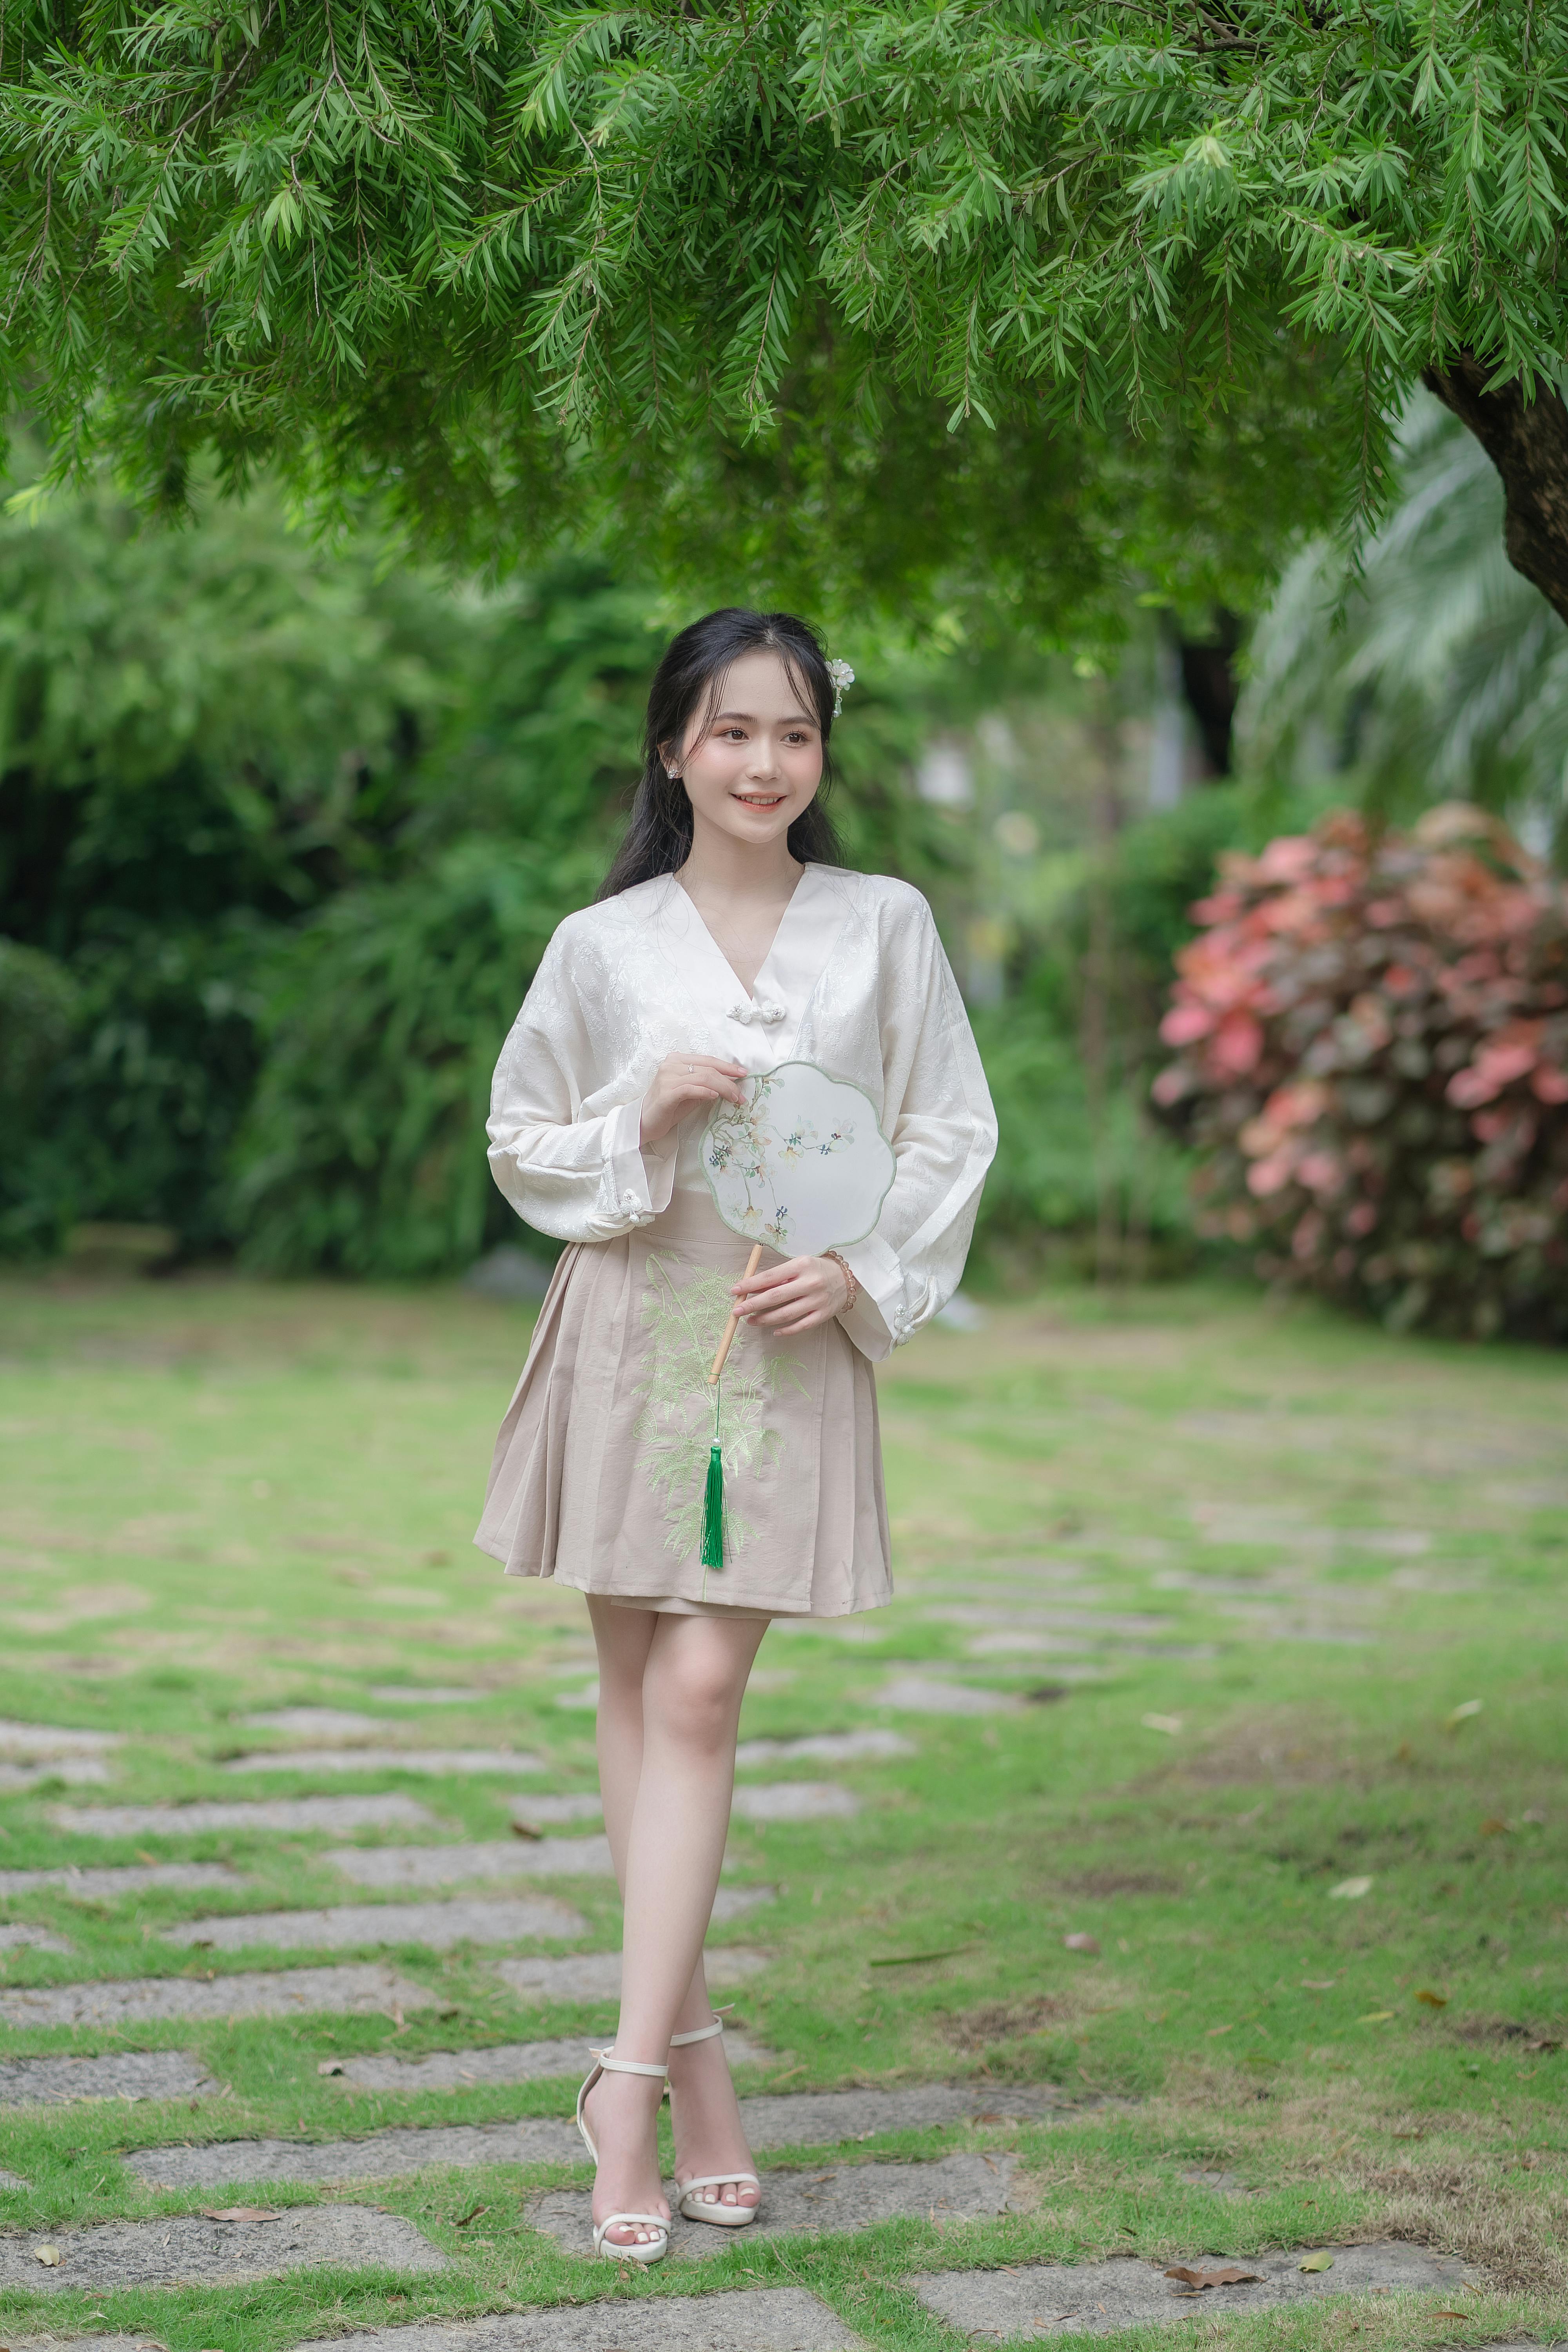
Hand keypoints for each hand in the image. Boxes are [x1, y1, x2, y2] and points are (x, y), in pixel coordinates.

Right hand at [640, 1054, 747, 1147]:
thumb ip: (706, 1085)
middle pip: (708, 1068)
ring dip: (723, 1088)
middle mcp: (671, 1064)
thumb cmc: (668, 1108)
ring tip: (734, 1099)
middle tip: (741, 1095)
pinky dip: (706, 1092)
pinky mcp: (666, 1093)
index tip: (743, 1074)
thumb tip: (729, 1083)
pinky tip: (716, 1097)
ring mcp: (667, 1077)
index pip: (707, 1060)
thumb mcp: (690, 1094)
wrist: (644, 1123)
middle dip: (729, 1081)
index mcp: (676, 1060)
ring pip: (703, 1077)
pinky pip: (691, 1089)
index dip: (727, 1066)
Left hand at [732, 1253, 850, 1335]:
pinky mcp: (823, 1315)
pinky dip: (786, 1330)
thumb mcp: (798, 1265)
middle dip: (753, 1305)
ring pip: (786, 1314)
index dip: (750, 1284)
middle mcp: (810, 1283)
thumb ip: (778, 1276)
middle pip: (775, 1296)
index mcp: (801, 1266)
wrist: (847, 1277)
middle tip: (737, 1311)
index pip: (770, 1277)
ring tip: (751, 1321)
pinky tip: (773, 1331)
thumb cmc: (816, 1269)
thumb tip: (752, 1288)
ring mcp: (817, 1300)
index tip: (734, 1291)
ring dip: (765, 1319)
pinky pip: (801, 1325)